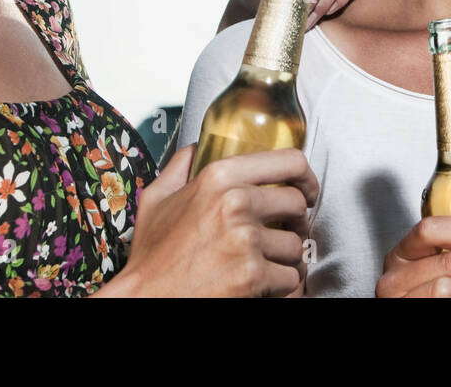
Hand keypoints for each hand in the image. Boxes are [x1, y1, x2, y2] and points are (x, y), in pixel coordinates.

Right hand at [97, 145, 318, 296]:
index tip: (306, 191)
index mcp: (218, 177)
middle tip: (283, 234)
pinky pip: (291, 277)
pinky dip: (281, 285)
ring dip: (287, 258)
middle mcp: (236, 203)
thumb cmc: (152, 257)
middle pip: (297, 205)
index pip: (289, 161)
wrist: (144, 302)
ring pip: (297, 245)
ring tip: (268, 263)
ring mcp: (247, 241)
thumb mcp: (157, 200)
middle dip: (295, 223)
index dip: (306, 177)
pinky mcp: (253, 276)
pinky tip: (262, 284)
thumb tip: (194, 148)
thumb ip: (179, 168)